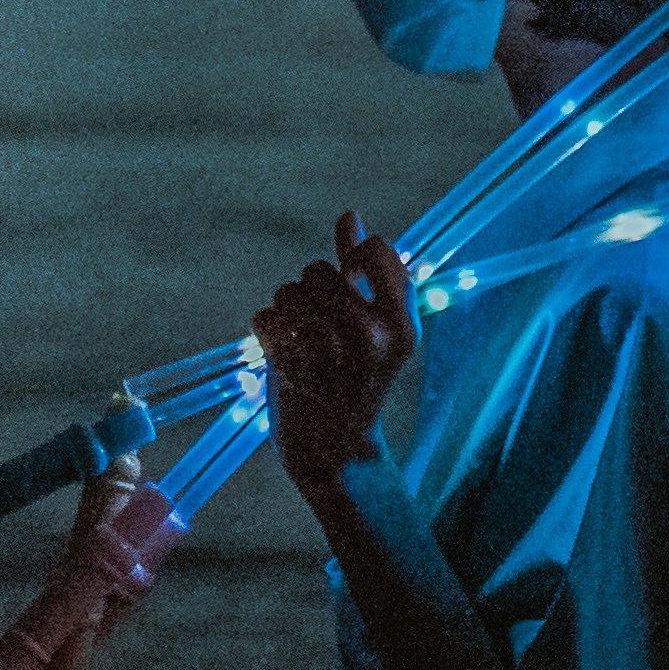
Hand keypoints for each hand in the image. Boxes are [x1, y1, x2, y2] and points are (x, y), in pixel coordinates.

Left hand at [254, 211, 419, 492]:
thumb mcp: (375, 327)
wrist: (335, 453)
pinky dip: (266, 330)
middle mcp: (373, 339)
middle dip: (311, 289)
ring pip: (288, 292)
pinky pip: (265, 318)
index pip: (378, 250)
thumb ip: (362, 270)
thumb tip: (349, 216)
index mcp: (403, 327)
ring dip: (285, 310)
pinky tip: (281, 352)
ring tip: (300, 339)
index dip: (355, 258)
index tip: (351, 284)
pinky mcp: (292, 370)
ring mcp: (331, 356)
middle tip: (319, 323)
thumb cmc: (355, 379)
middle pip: (320, 269)